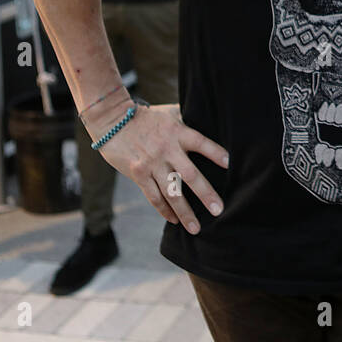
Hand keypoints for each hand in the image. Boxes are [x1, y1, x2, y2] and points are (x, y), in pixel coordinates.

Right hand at [85, 100, 227, 233]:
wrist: (112, 120)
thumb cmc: (146, 116)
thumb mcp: (169, 113)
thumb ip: (187, 119)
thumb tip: (206, 116)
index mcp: (177, 132)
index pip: (201, 143)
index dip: (215, 152)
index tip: (230, 164)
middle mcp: (167, 149)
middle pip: (190, 174)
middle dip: (205, 193)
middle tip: (218, 210)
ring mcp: (152, 163)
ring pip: (171, 192)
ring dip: (184, 212)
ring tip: (195, 228)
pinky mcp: (138, 173)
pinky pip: (154, 196)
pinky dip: (164, 209)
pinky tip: (174, 220)